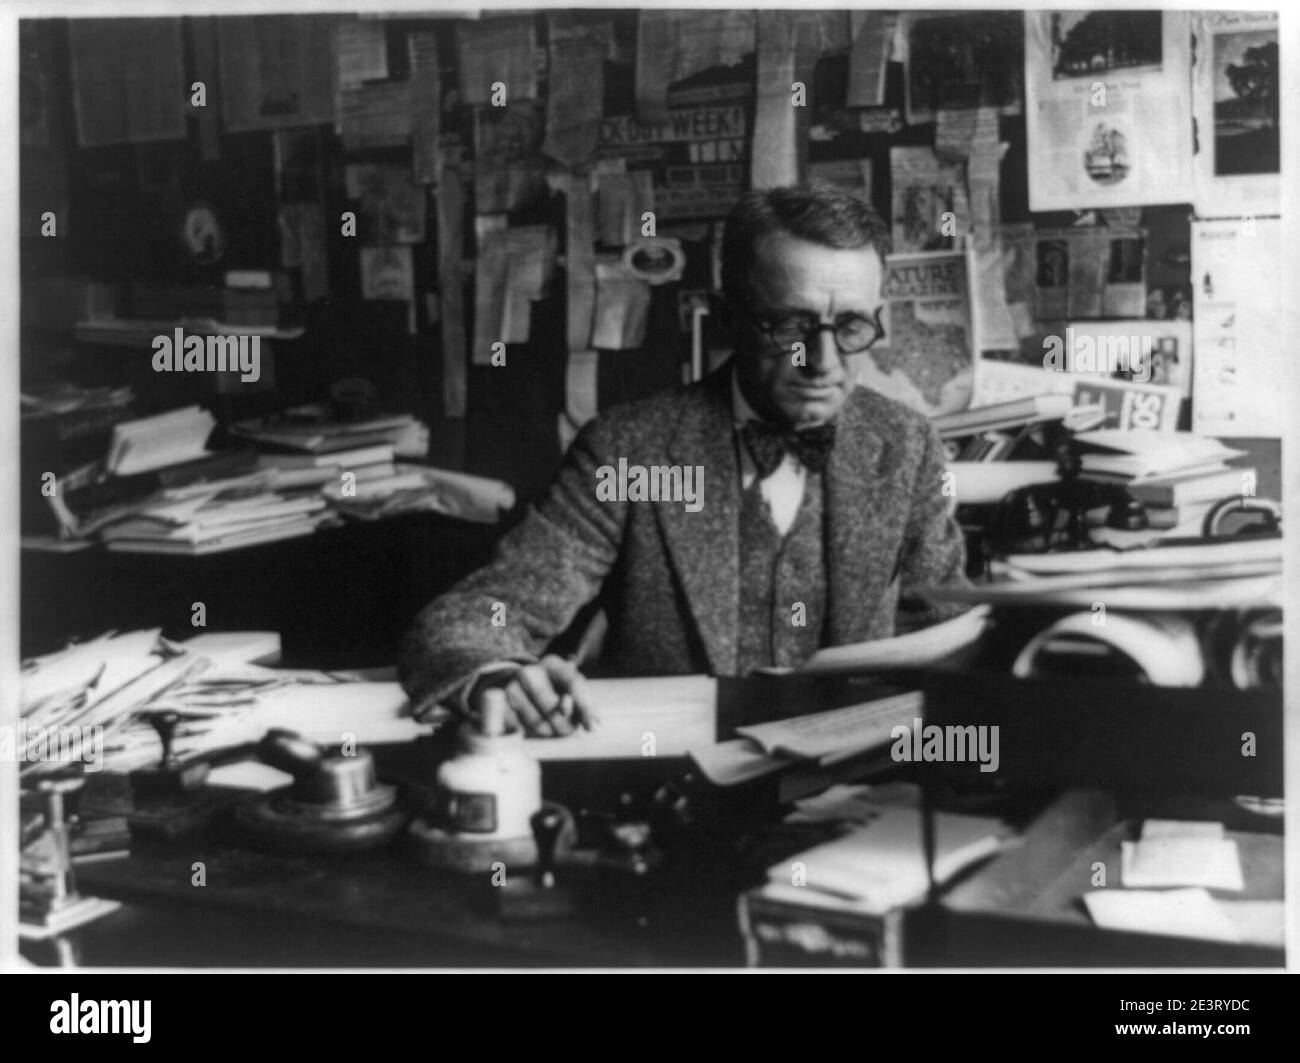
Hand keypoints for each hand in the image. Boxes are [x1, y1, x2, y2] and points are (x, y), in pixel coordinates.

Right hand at [472, 655, 597, 737]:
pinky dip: (527, 733)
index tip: (592, 727)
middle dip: (566, 726)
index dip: (584, 706)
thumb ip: (583, 703)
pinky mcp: (497, 706)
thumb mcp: (567, 688)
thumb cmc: (550, 689)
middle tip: (569, 731)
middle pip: (554, 708)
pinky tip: (529, 728)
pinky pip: (518, 729)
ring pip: (537, 723)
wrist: (512, 685)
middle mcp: (529, 671)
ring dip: (549, 732)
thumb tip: (593, 724)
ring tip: (550, 729)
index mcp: (552, 663)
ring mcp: (510, 687)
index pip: (573, 683)